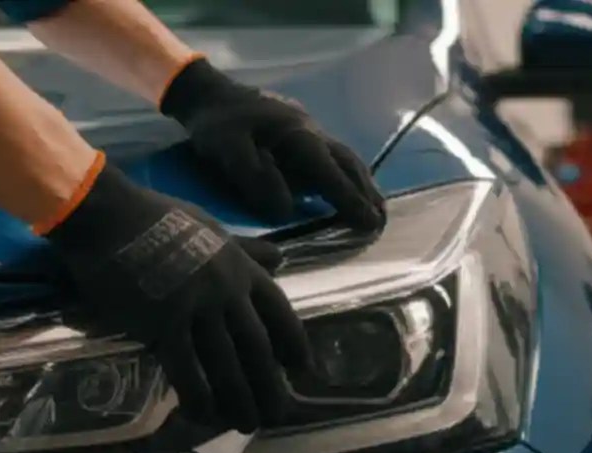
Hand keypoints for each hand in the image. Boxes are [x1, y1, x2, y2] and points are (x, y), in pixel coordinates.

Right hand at [48, 162, 309, 432]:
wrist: (109, 215)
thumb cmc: (155, 216)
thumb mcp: (211, 227)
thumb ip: (246, 250)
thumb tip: (280, 258)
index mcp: (239, 266)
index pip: (278, 309)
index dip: (293, 341)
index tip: (300, 368)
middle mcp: (226, 290)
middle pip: (258, 347)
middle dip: (270, 384)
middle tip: (279, 414)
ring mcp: (197, 308)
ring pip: (227, 364)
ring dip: (240, 400)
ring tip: (248, 424)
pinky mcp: (163, 325)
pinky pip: (187, 370)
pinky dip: (198, 397)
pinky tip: (203, 416)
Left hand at [161, 58, 385, 231]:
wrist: (211, 93)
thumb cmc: (219, 124)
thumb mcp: (227, 149)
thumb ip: (255, 178)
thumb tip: (286, 209)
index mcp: (297, 136)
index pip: (329, 172)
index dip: (348, 198)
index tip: (367, 221)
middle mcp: (311, 133)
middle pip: (347, 164)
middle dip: (365, 192)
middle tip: (381, 221)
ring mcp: (309, 131)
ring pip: (344, 159)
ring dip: (362, 184)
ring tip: (376, 209)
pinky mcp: (302, 135)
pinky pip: (333, 158)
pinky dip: (347, 176)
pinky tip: (349, 189)